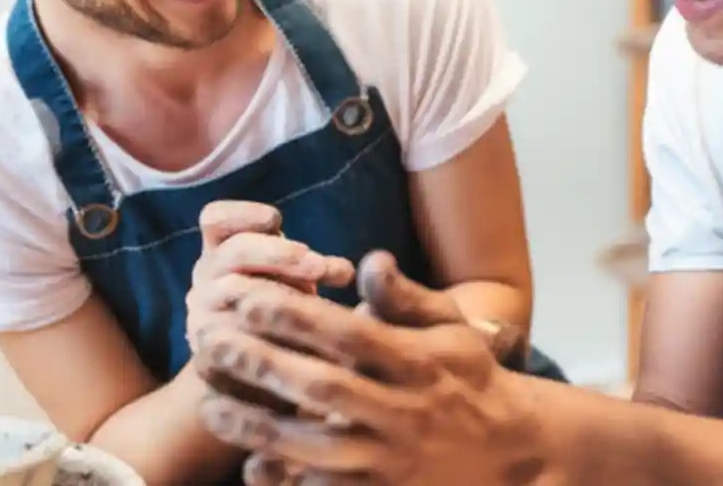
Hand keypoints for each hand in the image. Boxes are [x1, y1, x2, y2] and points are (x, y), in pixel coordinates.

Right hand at [186, 201, 354, 410]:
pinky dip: (264, 342)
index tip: (276, 219)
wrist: (251, 385)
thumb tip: (356, 269)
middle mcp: (206, 283)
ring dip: (277, 294)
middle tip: (320, 267)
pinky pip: (228, 345)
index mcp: (220, 255)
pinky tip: (300, 350)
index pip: (215, 219)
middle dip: (278, 255)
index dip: (242, 214)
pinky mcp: (208, 360)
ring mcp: (203, 321)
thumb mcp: (292, 284)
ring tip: (318, 308)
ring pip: (231, 293)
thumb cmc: (284, 317)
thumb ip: (313, 269)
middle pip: (231, 254)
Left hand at [193, 251, 550, 484]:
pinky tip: (248, 463)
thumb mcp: (451, 328)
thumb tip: (369, 259)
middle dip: (260, 364)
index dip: (294, 316)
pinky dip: (285, 480)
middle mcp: (404, 411)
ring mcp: (391, 460)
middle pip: (321, 387)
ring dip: (257, 425)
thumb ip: (406, 296)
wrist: (513, 452)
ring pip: (314, 446)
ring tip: (209, 404)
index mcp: (419, 361)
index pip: (348, 334)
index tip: (246, 297)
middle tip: (209, 341)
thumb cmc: (471, 377)